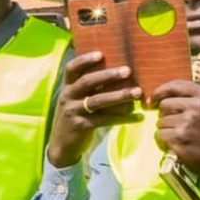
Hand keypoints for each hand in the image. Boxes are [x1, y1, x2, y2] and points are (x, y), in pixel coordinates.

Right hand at [48, 51, 141, 167]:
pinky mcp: (81, 126)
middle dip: (108, 75)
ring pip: (98, 101)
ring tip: (137, 93)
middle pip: (87, 82)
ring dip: (119, 96)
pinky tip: (137, 117)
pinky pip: (105, 120)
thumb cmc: (76, 117)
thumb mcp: (77, 101)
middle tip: (128, 71)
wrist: (62, 145)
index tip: (101, 54)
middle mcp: (68, 97)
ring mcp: (73, 111)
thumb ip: (91, 89)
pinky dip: (123, 118)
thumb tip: (121, 76)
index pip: (71, 69)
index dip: (84, 60)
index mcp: (68, 87)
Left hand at [152, 80, 199, 178]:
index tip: (155, 98)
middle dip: (166, 114)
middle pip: (165, 104)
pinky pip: (160, 134)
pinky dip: (164, 140)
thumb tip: (178, 92)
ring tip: (179, 136)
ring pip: (161, 121)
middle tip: (174, 123)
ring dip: (166, 129)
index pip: (177, 85)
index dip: (161, 91)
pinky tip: (176, 143)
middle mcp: (197, 106)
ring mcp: (187, 122)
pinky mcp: (179, 137)